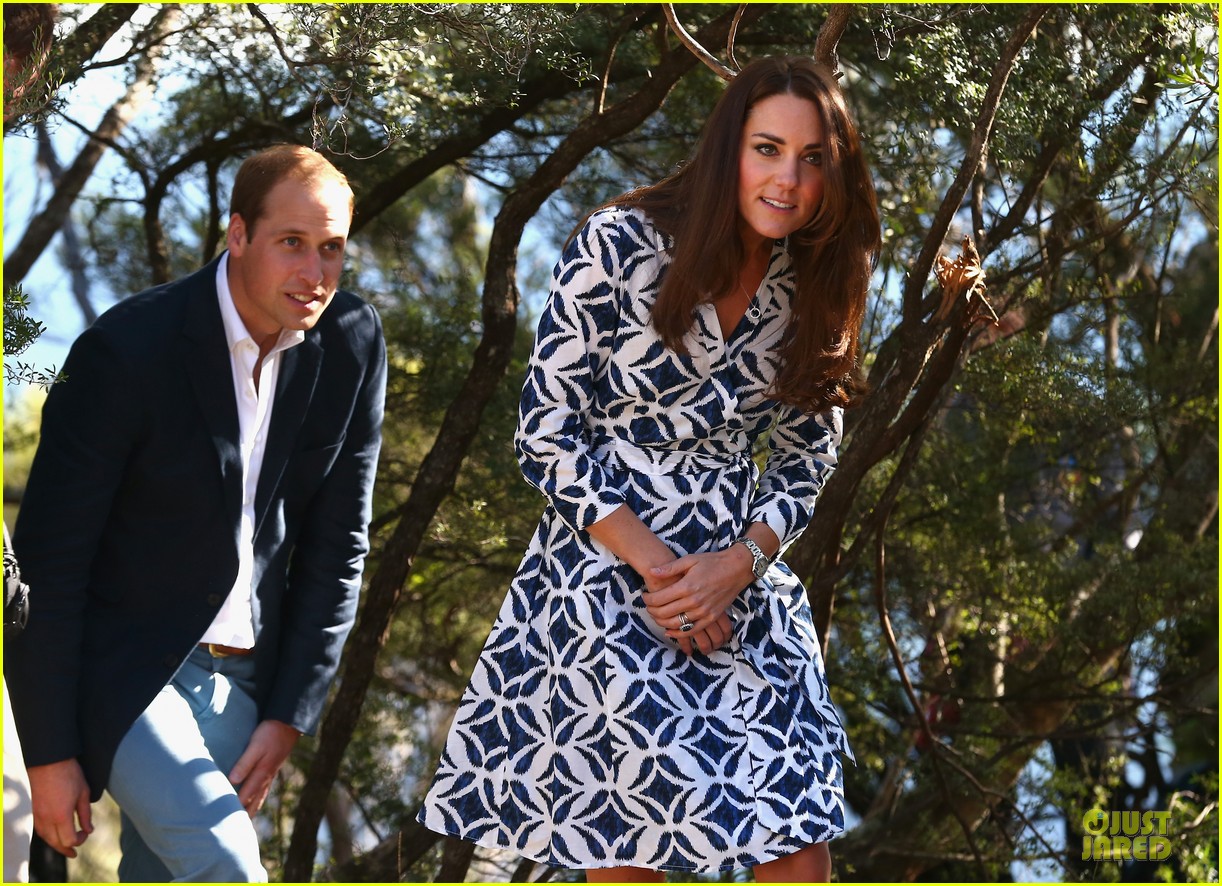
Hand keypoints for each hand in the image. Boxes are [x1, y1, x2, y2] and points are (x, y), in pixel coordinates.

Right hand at [27, 759, 91, 857]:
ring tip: (65, 846)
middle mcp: (46, 819)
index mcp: (61, 816)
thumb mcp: (83, 793)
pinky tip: (54, 833)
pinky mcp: (32, 810)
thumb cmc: (69, 774)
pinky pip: (39, 829)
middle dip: (66, 848)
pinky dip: (48, 835)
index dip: (78, 841)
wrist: (48, 761)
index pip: (68, 840)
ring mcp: (37, 815)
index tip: (85, 834)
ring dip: (55, 843)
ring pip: (45, 837)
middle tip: (74, 852)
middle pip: (55, 842)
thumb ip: (85, 814)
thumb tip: (88, 830)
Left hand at [228, 719, 300, 815]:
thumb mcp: (256, 746)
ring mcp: (271, 773)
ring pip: (260, 797)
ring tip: (245, 822)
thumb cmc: (270, 733)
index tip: (225, 823)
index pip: (245, 796)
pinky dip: (259, 799)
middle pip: (254, 801)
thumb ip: (244, 763)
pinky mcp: (273, 768)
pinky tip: (257, 800)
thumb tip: (232, 781)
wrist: (289, 723)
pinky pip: (264, 789)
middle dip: (245, 815)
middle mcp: (266, 777)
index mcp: (261, 774)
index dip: (235, 809)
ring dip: (252, 810)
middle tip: (235, 831)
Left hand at [641, 546, 755, 652]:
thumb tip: (651, 571)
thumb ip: (670, 568)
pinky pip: (691, 630)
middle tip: (648, 606)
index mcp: (686, 586)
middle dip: (651, 611)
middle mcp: (694, 601)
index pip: (659, 598)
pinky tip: (669, 631)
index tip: (644, 596)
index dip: (648, 600)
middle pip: (664, 613)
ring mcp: (703, 611)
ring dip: (661, 622)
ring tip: (656, 616)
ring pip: (675, 624)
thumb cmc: (712, 562)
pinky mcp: (711, 617)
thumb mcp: (690, 560)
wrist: (736, 569)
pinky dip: (678, 634)